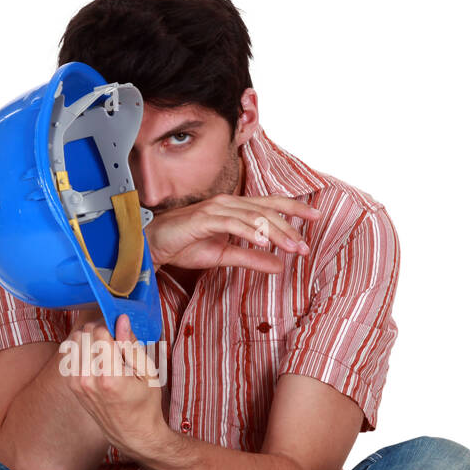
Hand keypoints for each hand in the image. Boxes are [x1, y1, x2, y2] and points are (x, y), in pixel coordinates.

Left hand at [63, 315, 169, 459]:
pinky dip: (82, 350)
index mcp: (109, 377)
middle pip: (85, 333)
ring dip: (90, 339)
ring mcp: (76, 384)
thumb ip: (132, 345)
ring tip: (106, 352)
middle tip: (116, 342)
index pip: (100, 331)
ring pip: (75, 341)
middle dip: (100, 331)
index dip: (112, 326)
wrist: (133, 434)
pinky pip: (70, 354)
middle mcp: (88, 380)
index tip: (122, 333)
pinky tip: (97, 360)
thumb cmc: (145, 404)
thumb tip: (121, 319)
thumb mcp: (148, 373)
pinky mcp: (72, 385)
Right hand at [144, 194, 321, 274]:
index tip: (316, 217)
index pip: (270, 205)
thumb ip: (250, 258)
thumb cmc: (185, 246)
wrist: (153, 246)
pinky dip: (250, 232)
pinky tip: (264, 242)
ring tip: (292, 247)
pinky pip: (232, 223)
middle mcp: (228, 204)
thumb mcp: (223, 256)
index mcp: (234, 209)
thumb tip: (278, 265)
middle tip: (306, 245)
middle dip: (290, 226)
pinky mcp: (204, 218)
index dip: (293, 210)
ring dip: (275, 232)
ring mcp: (216, 209)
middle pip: (267, 210)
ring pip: (253, 217)